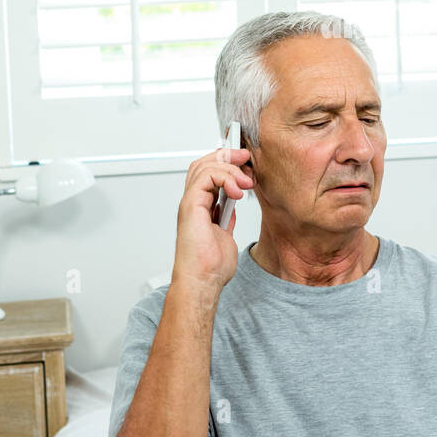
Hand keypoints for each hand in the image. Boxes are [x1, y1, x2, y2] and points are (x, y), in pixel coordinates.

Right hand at [171, 144, 254, 292]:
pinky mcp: (191, 206)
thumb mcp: (226, 236)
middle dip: (227, 155)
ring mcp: (190, 203)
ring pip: (203, 166)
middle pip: (203, 164)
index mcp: (200, 208)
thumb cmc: (211, 267)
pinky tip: (237, 190)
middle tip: (245, 157)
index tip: (245, 162)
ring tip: (245, 180)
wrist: (203, 281)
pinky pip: (204, 177)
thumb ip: (226, 219)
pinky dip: (223, 177)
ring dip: (228, 166)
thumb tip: (231, 209)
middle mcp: (193, 203)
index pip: (208, 173)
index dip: (226, 162)